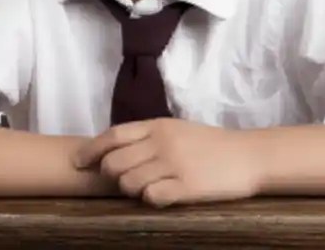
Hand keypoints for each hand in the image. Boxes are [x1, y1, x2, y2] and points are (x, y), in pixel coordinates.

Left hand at [71, 118, 260, 207]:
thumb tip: (113, 149)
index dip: (90, 150)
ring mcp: (174, 165)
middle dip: (110, 176)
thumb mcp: (177, 130)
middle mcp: (162, 143)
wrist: (248, 155)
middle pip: (114, 163)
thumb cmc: (210, 144)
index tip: (76, 162)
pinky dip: (150, 199)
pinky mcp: (187, 187)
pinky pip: (152, 197)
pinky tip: (161, 196)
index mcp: (158, 126)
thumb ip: (147, 137)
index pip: (113, 136)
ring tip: (146, 188)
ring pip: (129, 183)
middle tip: (121, 182)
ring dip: (131, 190)